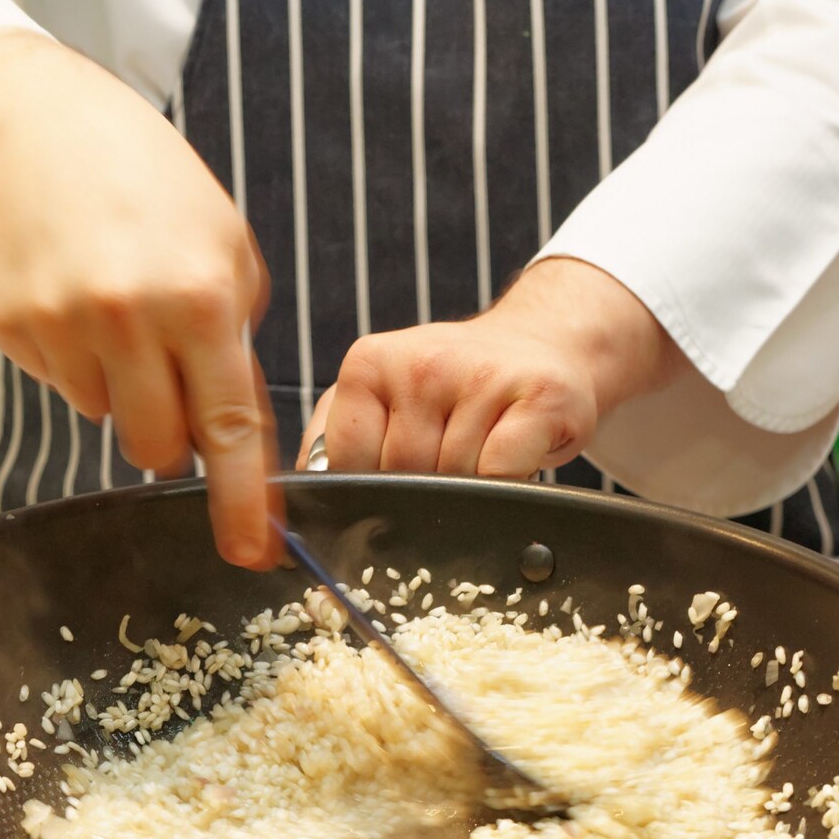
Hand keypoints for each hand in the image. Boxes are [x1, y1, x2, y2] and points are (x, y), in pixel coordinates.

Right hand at [0, 34, 280, 568]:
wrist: (35, 128)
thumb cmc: (148, 185)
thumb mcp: (225, 246)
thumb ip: (234, 340)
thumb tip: (234, 434)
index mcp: (199, 298)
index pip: (228, 426)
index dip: (244, 501)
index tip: (254, 552)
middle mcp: (128, 316)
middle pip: (156, 448)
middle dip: (172, 437)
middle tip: (168, 376)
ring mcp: (59, 324)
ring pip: (104, 418)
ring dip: (119, 386)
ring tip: (116, 306)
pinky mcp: (8, 326)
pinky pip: (57, 384)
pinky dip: (74, 359)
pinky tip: (73, 296)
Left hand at [301, 258, 685, 475]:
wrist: (544, 345)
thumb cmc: (455, 385)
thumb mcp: (382, 394)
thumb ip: (333, 437)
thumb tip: (294, 494)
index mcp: (370, 364)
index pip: (350, 464)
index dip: (372, 490)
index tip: (397, 480)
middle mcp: (422, 362)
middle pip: (404, 478)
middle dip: (423, 492)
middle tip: (448, 465)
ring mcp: (482, 377)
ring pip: (455, 482)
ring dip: (469, 488)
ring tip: (482, 452)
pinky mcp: (540, 396)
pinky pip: (502, 474)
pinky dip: (506, 481)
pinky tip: (514, 454)